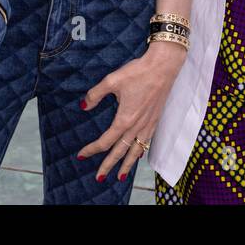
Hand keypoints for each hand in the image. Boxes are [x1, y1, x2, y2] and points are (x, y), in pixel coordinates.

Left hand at [77, 42, 186, 182]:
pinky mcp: (155, 120)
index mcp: (124, 119)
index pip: (105, 141)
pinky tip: (138, 155)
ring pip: (135, 151)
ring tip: (120, 177)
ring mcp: (148, 125)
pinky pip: (146, 142)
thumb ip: (95, 95)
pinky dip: (140, 153)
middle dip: (108, 165)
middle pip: (120, 152)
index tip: (81, 155)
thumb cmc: (138, 72)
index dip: (92, 149)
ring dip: (127, 165)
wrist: (163, 67)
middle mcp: (137, 126)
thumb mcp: (112, 81)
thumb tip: (83, 106)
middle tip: (99, 178)